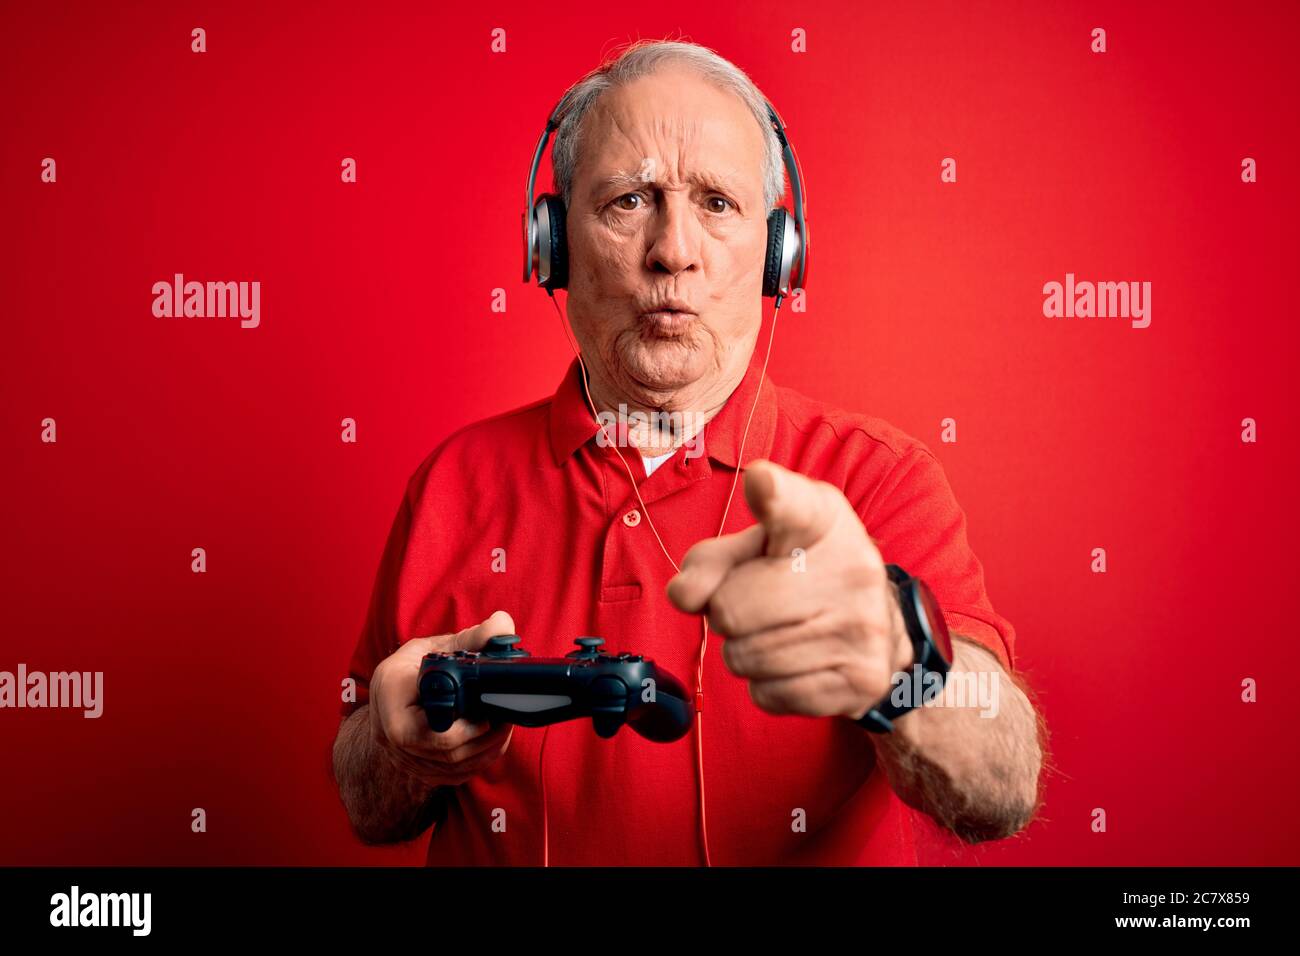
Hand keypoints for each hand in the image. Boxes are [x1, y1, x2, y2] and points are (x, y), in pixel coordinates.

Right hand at [367, 610, 516, 786]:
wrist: (393, 694)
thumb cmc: (416, 667)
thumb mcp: (440, 644)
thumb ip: (473, 637)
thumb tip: (502, 624)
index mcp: (390, 691)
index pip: (422, 727)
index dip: (460, 728)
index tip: (487, 716)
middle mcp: (387, 729)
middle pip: (442, 752)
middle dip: (481, 739)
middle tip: (504, 719)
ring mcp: (400, 755)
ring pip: (450, 767)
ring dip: (484, 751)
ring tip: (503, 728)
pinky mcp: (416, 769)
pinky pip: (451, 776)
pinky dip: (476, 762)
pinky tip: (491, 743)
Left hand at [666, 460, 912, 720]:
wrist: (880, 626)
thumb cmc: (796, 575)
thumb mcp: (753, 550)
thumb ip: (707, 562)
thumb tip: (684, 596)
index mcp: (821, 518)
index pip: (789, 504)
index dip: (770, 493)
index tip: (761, 481)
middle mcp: (852, 566)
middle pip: (729, 609)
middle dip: (725, 615)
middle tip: (755, 606)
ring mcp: (863, 625)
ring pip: (744, 659)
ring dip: (744, 653)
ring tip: (775, 633)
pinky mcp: (862, 679)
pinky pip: (769, 695)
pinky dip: (767, 686)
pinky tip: (795, 662)